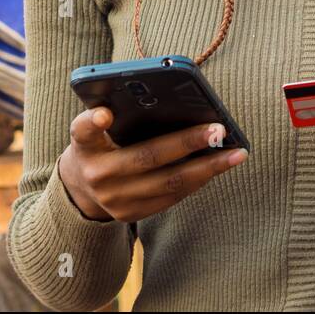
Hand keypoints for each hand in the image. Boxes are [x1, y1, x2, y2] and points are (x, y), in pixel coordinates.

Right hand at [57, 107, 247, 221]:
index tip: (105, 114)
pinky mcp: (131, 214)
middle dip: (188, 143)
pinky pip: (171, 198)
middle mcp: (98, 175)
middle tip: (219, 130)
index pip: (84, 130)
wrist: (79, 190)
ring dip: (207, 169)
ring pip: (168, 184)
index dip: (94, 121)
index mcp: (85, 145)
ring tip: (235, 154)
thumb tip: (156, 99)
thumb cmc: (97, 146)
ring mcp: (116, 200)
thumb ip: (109, 114)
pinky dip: (197, 181)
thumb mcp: (93, 128)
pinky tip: (217, 167)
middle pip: (148, 157)